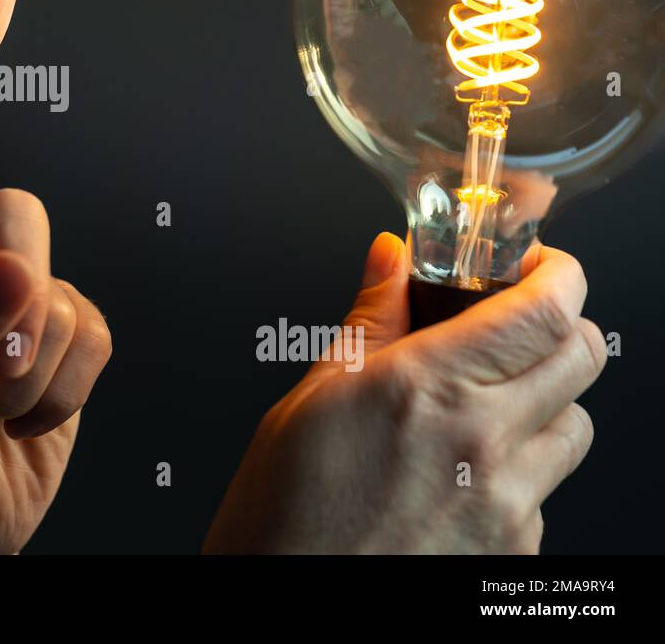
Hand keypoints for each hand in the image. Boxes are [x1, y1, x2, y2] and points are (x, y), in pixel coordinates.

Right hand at [203, 233, 604, 553]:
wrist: (284, 608)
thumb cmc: (282, 517)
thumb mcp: (312, 398)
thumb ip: (370, 321)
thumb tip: (391, 257)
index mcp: (425, 387)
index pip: (545, 311)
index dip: (560, 274)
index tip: (542, 265)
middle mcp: (482, 443)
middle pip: (583, 357)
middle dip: (560, 325)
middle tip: (516, 322)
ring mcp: (509, 506)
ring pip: (576, 427)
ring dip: (545, 403)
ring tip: (482, 409)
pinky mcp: (516, 555)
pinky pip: (548, 494)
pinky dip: (519, 474)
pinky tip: (459, 478)